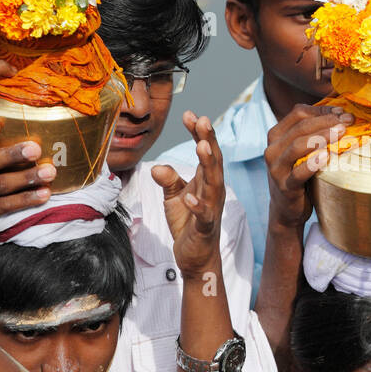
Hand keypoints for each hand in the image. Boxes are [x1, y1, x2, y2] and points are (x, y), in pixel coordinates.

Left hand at [153, 111, 225, 278]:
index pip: (205, 151)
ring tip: (201, 146)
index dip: (198, 133)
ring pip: (214, 183)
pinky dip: (197, 206)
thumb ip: (168, 179)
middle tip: (202, 119)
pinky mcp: (205, 228)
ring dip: (208, 164)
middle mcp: (213, 191)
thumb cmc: (188, 223)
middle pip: (213, 161)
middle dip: (208, 139)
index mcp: (206, 180)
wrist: (196, 257)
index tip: (189, 114)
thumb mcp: (174, 197)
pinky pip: (204, 216)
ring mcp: (211, 209)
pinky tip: (188, 197)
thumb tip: (157, 166)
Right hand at [264, 104, 351, 229]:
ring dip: (321, 137)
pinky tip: (328, 156)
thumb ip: (313, 133)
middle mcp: (272, 149)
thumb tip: (343, 113)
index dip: (321, 110)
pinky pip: (299, 173)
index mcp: (276, 135)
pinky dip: (313, 163)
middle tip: (348, 120)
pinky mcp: (285, 187)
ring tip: (341, 132)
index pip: (298, 113)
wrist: (287, 209)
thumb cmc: (300, 174)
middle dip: (326, 121)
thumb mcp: (302, 151)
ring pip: (297, 146)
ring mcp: (276, 169)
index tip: (342, 112)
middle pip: (300, 127)